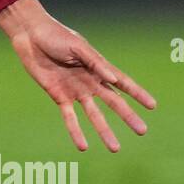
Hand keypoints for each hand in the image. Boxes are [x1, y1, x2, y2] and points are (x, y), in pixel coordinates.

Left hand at [0, 0, 155, 152]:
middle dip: (128, 117)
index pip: (123, 83)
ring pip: (94, 115)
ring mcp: (76, 91)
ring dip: (104, 131)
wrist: (30, 37)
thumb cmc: (56, 36)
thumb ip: (95, 63)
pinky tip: (83, 147)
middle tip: (142, 131)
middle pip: (113, 103)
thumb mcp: (77, 46)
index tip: (152, 106)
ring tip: (115, 148)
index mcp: (98, 67)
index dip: (138, 94)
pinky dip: (76, 132)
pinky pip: (69, 118)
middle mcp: (90, 82)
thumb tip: (112, 78)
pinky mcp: (59, 97)